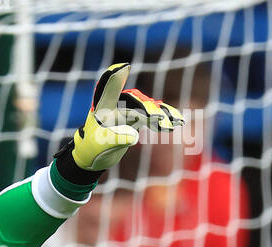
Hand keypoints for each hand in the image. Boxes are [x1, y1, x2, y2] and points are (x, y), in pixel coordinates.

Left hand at [65, 63, 184, 174]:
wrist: (94, 154)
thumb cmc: (92, 148)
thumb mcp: (101, 145)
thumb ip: (117, 138)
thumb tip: (135, 136)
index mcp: (104, 104)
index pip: (109, 85)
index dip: (116, 76)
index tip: (124, 67)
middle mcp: (118, 102)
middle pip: (136, 101)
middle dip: (148, 110)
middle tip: (160, 119)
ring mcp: (130, 108)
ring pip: (148, 108)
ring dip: (162, 115)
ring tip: (175, 122)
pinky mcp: (138, 116)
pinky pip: (153, 116)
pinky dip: (165, 119)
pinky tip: (178, 122)